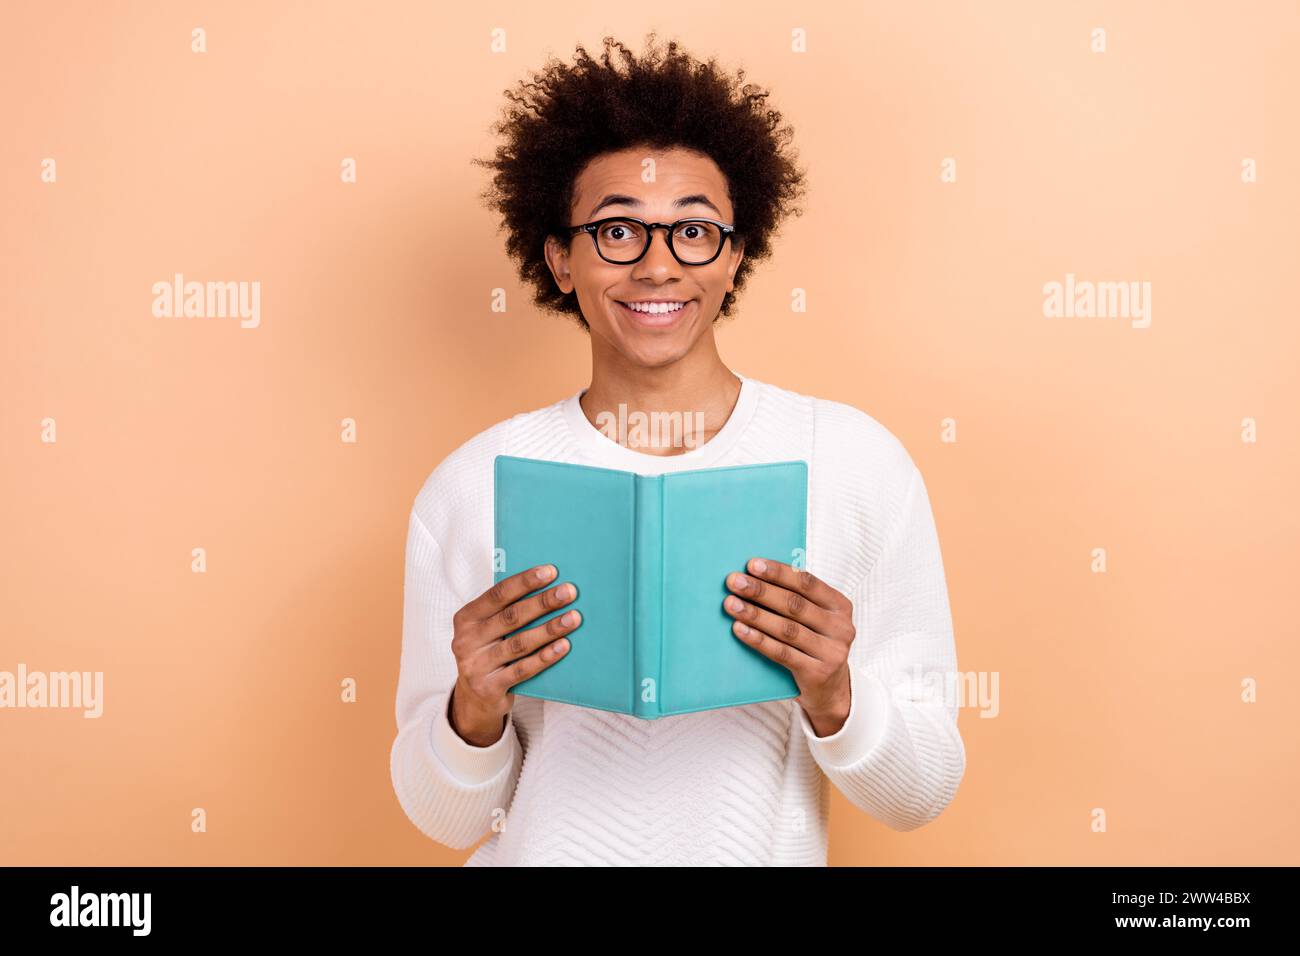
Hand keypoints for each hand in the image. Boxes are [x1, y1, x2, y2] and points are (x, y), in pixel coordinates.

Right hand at [448, 563, 581, 746]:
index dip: (525, 581)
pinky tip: (564, 646)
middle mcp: (466, 641)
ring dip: (549, 629)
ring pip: (519, 643)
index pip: (497, 594)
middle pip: (511, 617)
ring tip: (573, 618)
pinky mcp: (489, 688)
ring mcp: (476, 666)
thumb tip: (549, 587)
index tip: (550, 571)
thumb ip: (507, 611)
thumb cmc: (490, 653)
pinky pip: (522, 669)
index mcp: (466, 618)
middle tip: (569, 592)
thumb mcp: (487, 630)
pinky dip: (545, 657)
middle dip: (543, 602)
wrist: (474, 700)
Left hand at [723, 558, 855, 736]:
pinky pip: (781, 653)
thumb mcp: (816, 620)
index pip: (807, 583)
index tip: (752, 564)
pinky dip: (758, 639)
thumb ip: (796, 599)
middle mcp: (840, 627)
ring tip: (731, 604)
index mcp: (840, 606)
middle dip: (761, 591)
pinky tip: (739, 629)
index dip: (779, 572)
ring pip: (786, 629)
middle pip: (794, 605)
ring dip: (755, 614)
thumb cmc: (814, 644)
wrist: (831, 690)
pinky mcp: (817, 673)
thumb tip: (755, 576)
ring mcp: (831, 652)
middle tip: (734, 581)